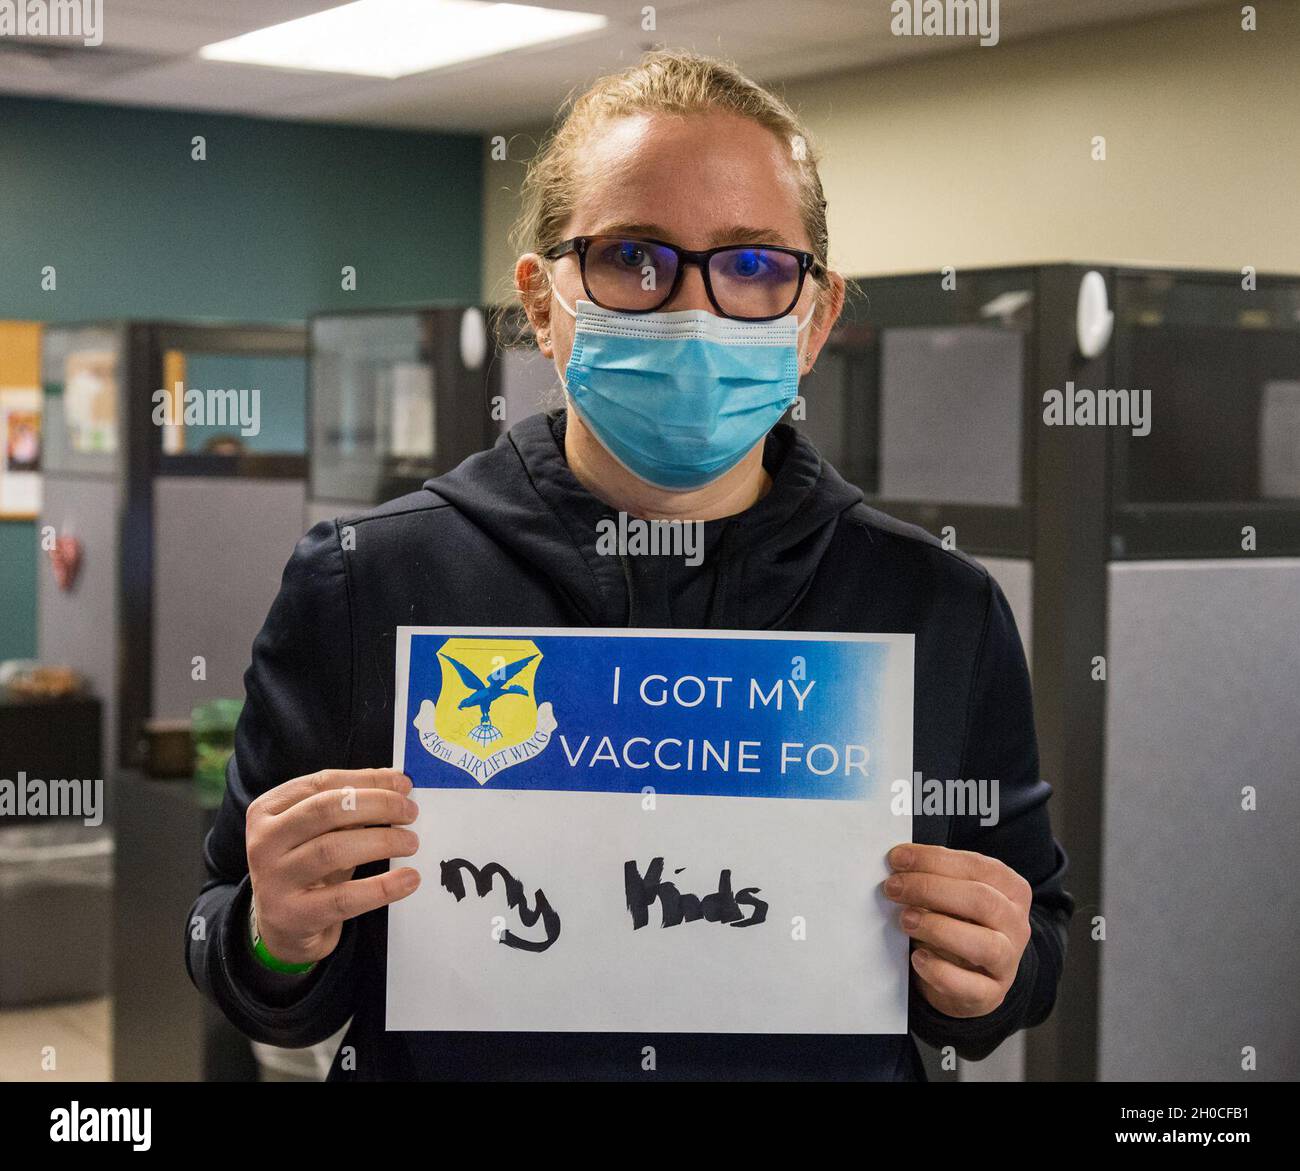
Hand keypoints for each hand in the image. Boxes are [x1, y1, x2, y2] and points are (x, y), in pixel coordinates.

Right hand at [246, 768, 420, 965]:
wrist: (282, 927)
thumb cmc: (307, 867)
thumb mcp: (318, 832)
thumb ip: (349, 806)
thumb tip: (397, 784)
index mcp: (268, 810)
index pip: (322, 783)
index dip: (368, 780)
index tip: (403, 784)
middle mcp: (264, 842)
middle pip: (326, 810)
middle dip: (377, 805)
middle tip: (410, 812)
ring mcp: (274, 880)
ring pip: (333, 850)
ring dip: (382, 841)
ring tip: (411, 842)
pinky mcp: (293, 915)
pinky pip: (344, 898)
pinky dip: (382, 887)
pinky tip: (408, 879)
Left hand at [883, 843, 1031, 1018]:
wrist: (970, 976)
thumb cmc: (958, 923)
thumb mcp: (952, 895)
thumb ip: (934, 877)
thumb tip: (898, 865)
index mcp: (1011, 889)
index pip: (977, 867)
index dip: (934, 860)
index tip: (897, 859)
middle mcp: (1016, 924)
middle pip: (981, 900)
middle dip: (930, 889)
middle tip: (893, 888)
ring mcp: (1008, 962)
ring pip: (985, 944)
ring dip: (939, 928)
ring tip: (906, 920)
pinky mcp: (991, 994)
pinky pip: (971, 986)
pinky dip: (940, 971)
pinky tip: (918, 957)